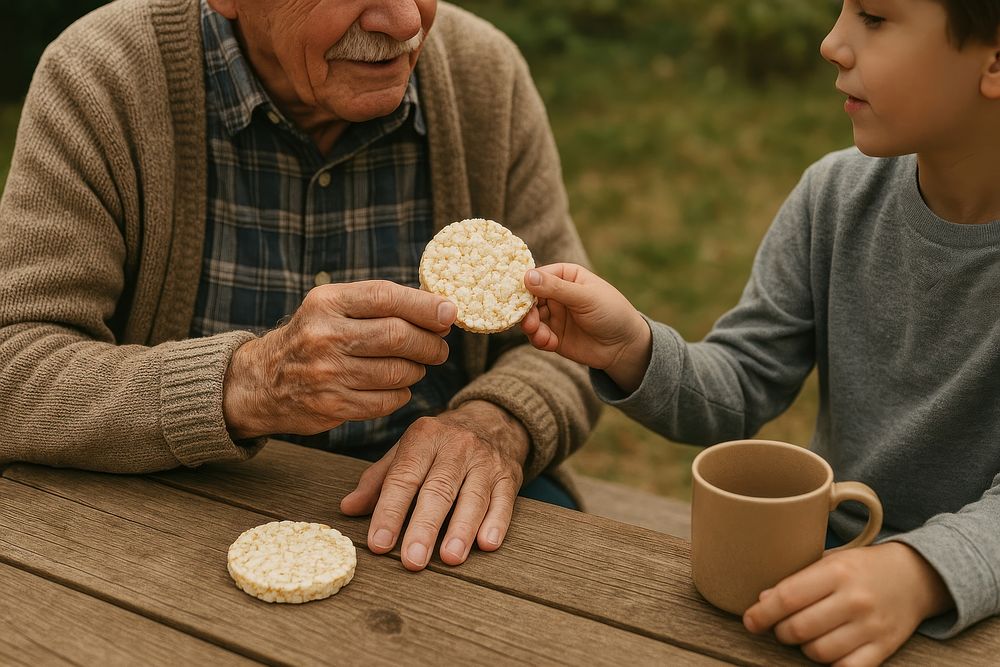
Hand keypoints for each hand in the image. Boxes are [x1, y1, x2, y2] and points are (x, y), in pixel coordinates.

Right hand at [223, 280, 456, 438]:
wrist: (261, 381)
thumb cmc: (312, 338)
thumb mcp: (332, 308)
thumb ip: (379, 304)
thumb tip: (441, 308)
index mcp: (327, 302)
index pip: (386, 297)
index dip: (424, 305)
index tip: (450, 312)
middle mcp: (324, 335)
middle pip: (398, 336)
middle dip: (429, 343)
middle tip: (440, 348)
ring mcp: (327, 373)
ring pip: (397, 372)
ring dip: (417, 370)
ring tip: (417, 366)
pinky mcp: (332, 406)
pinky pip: (386, 400)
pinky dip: (401, 394)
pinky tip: (396, 387)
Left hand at [339, 400, 529, 570]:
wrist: (491, 420)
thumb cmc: (439, 444)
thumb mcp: (406, 451)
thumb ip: (378, 480)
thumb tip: (348, 508)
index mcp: (424, 437)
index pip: (404, 477)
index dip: (390, 511)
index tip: (379, 543)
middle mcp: (456, 445)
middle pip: (439, 489)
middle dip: (424, 526)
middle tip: (412, 559)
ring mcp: (485, 460)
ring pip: (473, 497)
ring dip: (461, 530)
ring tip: (449, 558)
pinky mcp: (508, 475)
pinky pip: (504, 500)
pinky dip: (496, 522)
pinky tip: (487, 543)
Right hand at [521, 263, 651, 392]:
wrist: (624, 346)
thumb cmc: (611, 312)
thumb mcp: (585, 297)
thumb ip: (556, 288)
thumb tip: (527, 276)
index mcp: (564, 276)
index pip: (537, 276)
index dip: (525, 285)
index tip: (516, 296)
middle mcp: (555, 294)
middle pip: (528, 299)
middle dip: (526, 311)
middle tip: (529, 322)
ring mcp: (553, 315)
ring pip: (530, 318)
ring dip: (531, 327)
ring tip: (540, 335)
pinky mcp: (553, 335)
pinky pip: (537, 336)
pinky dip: (539, 340)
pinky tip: (551, 344)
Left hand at [743, 542, 952, 665]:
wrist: (914, 576)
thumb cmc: (861, 568)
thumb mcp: (829, 562)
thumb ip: (796, 581)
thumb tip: (762, 603)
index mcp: (837, 571)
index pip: (787, 598)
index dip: (762, 614)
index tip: (750, 621)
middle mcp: (854, 599)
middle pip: (799, 629)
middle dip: (781, 632)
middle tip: (781, 627)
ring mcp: (871, 626)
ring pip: (819, 652)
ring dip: (804, 648)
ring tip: (806, 636)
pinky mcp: (885, 648)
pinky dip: (831, 664)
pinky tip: (827, 650)